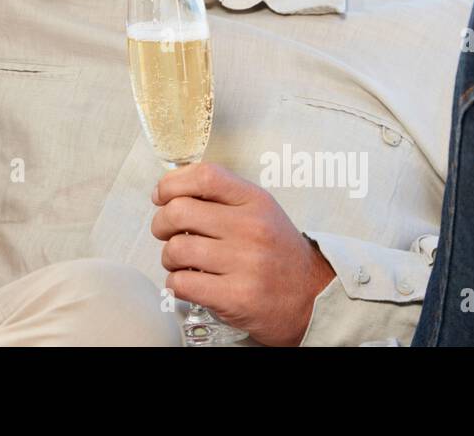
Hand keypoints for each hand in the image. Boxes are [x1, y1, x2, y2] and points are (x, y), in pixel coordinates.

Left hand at [150, 161, 335, 346]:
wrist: (313, 296)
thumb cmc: (277, 252)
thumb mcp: (260, 210)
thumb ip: (222, 196)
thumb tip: (171, 189)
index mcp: (255, 201)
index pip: (204, 176)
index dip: (171, 183)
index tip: (162, 195)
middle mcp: (251, 229)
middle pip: (179, 211)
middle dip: (161, 223)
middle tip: (165, 232)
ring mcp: (245, 264)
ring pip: (176, 249)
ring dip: (169, 257)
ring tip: (181, 262)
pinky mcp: (237, 297)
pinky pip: (182, 283)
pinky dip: (176, 283)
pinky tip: (187, 282)